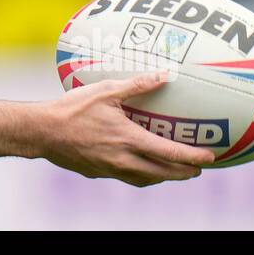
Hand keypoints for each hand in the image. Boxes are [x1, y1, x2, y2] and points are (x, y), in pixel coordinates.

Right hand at [37, 73, 214, 185]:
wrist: (42, 132)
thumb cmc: (72, 108)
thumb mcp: (105, 90)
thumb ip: (138, 84)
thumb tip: (165, 75)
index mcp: (129, 140)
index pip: (170, 155)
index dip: (193, 158)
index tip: (211, 158)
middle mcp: (123, 160)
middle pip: (164, 174)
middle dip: (184, 173)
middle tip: (197, 168)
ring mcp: (110, 169)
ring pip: (146, 179)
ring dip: (163, 176)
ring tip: (172, 169)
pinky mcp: (98, 172)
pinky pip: (127, 177)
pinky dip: (141, 174)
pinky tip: (138, 164)